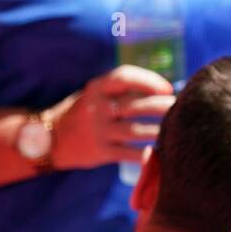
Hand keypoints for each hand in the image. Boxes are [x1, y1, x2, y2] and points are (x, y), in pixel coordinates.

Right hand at [46, 65, 175, 170]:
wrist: (50, 139)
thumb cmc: (83, 112)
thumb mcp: (96, 94)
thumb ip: (123, 90)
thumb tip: (164, 90)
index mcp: (96, 88)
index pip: (125, 77)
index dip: (150, 81)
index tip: (168, 88)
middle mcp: (96, 108)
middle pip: (136, 105)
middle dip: (163, 106)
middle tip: (181, 108)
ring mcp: (98, 131)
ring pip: (137, 131)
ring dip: (160, 130)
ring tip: (177, 130)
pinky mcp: (100, 152)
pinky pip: (130, 153)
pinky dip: (148, 154)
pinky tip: (161, 152)